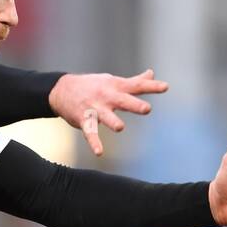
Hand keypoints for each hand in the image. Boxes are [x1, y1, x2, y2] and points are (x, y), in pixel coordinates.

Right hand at [49, 69, 168, 156]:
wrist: (62, 89)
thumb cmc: (92, 86)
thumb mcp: (112, 81)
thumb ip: (134, 81)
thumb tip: (151, 73)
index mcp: (116, 87)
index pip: (136, 86)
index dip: (151, 87)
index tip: (165, 87)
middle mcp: (107, 96)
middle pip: (123, 100)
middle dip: (134, 105)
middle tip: (147, 109)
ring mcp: (95, 108)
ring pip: (105, 116)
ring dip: (112, 121)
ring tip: (120, 128)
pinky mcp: (83, 119)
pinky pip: (90, 132)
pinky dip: (94, 142)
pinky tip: (99, 152)